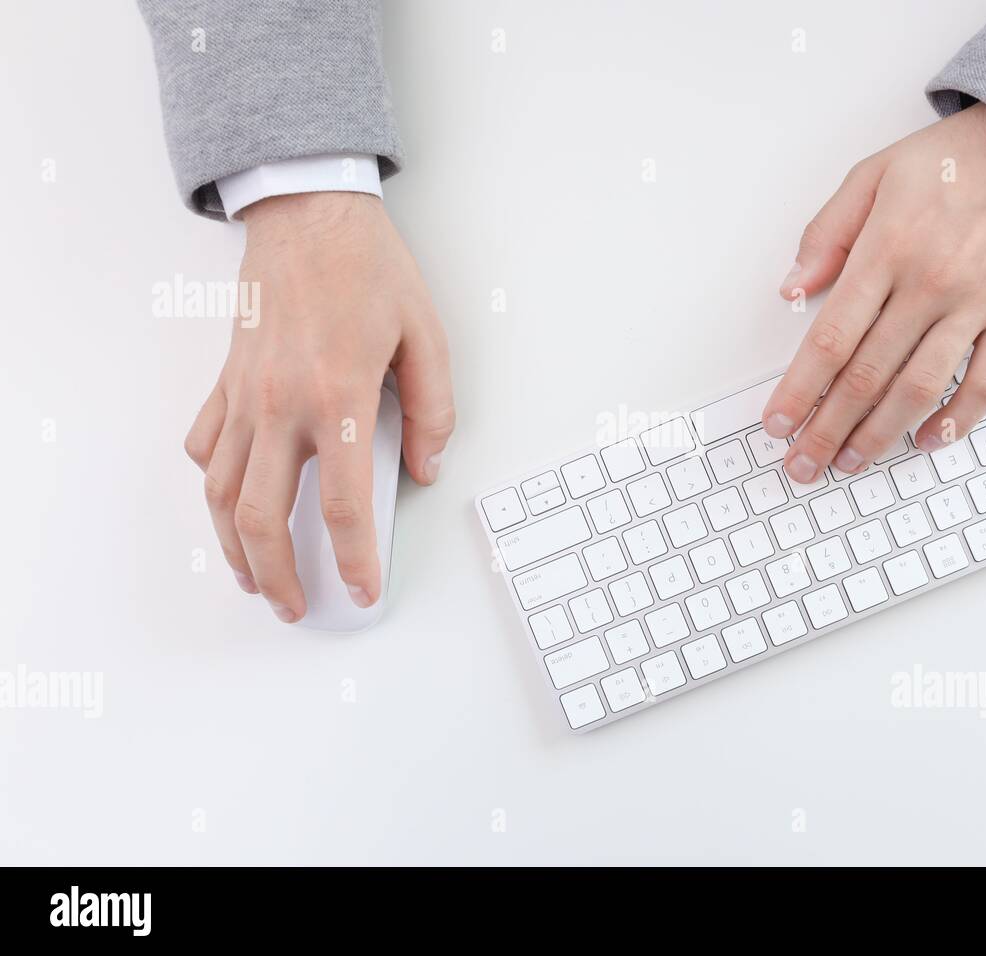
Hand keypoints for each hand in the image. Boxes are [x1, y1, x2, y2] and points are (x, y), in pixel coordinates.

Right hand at [184, 193, 454, 621]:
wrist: (307, 212)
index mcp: (339, 397)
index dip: (354, 559)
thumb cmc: (367, 268)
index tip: (363, 590)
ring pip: (221, 493)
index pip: (343, 504)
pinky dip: (213, 485)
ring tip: (254, 579)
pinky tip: (228, 504)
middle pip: (264, 516)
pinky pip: (205, 445)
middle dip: (280, 575)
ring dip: (234, 546)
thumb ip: (432, 411)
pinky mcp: (226, 380)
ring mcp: (245, 395)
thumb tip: (426, 468)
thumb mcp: (426, 335)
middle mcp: (282, 405)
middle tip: (298, 606)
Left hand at [763, 103, 985, 481]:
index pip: (830, 339)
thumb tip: (791, 288)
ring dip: (880, 434)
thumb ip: (826, 234)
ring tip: (850, 462)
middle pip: (867, 375)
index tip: (776, 424)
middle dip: (827, 428)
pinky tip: (928, 440)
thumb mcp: (871, 175)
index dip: (799, 390)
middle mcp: (929, 283)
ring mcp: (976, 304)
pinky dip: (958, 419)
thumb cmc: (951, 161)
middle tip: (803, 463)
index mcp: (886, 249)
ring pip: (920, 388)